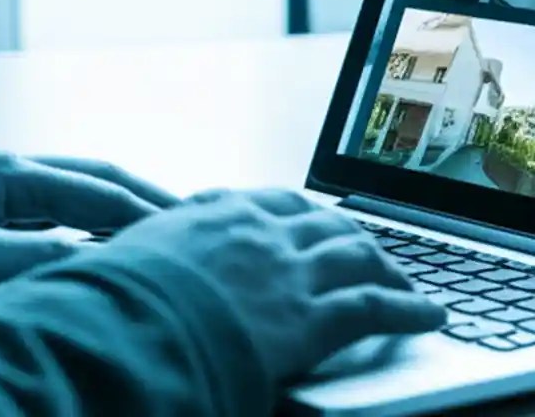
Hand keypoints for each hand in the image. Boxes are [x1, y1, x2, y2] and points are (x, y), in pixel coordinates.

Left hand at [0, 149, 176, 309]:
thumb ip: (33, 258)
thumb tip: (96, 260)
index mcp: (11, 173)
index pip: (98, 193)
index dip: (146, 211)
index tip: (190, 226)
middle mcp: (8, 165)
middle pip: (94, 173)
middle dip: (144, 191)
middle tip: (190, 210)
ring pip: (71, 181)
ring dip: (115, 197)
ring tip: (152, 217)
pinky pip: (46, 196)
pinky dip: (81, 207)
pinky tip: (87, 226)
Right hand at [102, 189, 444, 384]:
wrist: (115, 330)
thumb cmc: (101, 305)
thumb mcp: (117, 265)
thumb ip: (145, 259)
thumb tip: (122, 266)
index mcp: (214, 217)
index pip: (272, 204)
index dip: (303, 215)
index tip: (314, 221)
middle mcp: (260, 234)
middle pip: (326, 224)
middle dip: (355, 236)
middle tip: (374, 251)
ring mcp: (289, 272)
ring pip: (358, 255)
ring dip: (389, 266)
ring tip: (409, 282)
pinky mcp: (310, 318)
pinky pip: (375, 306)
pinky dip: (410, 308)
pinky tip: (433, 315)